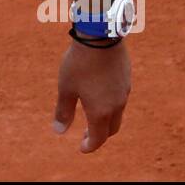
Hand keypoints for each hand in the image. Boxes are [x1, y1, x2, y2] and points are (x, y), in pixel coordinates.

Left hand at [52, 35, 130, 152]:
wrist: (101, 36)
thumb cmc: (80, 63)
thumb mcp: (66, 88)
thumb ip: (63, 111)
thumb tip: (58, 131)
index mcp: (101, 112)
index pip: (98, 138)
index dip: (89, 146)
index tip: (81, 148)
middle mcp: (116, 105)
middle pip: (111, 129)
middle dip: (99, 135)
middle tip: (86, 134)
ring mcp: (124, 92)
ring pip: (117, 114)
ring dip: (106, 119)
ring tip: (91, 113)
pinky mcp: (126, 78)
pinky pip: (120, 99)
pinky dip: (111, 104)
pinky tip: (100, 93)